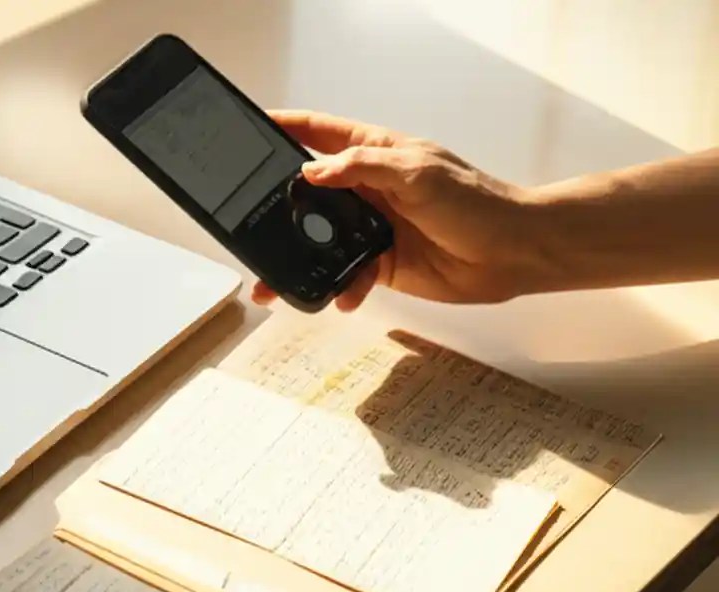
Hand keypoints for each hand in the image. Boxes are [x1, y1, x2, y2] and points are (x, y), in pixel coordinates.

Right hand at [253, 110, 544, 310]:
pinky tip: (340, 296)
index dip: (285, 128)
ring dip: (297, 260)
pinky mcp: (380, 263)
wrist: (512, 253)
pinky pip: (346, 274)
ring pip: (319, 240)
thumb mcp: (416, 172)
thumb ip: (362, 167)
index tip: (251, 128)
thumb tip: (312, 171)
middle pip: (309, 193)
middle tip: (246, 222)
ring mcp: (371, 227)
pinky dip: (339, 287)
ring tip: (271, 282)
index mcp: (375, 153)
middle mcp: (368, 189)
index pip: (320, 133)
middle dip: (277, 207)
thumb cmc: (476, 202)